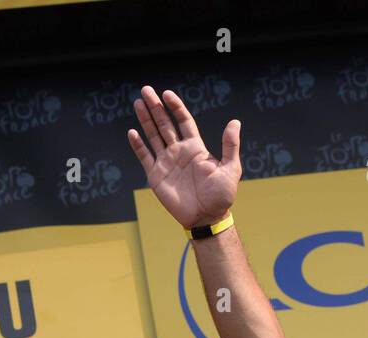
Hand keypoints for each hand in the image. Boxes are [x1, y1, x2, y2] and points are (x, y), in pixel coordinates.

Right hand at [128, 86, 241, 229]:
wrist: (207, 218)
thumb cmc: (221, 196)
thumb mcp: (230, 169)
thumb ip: (230, 146)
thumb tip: (235, 121)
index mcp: (195, 148)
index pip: (183, 121)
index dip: (175, 107)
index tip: (167, 94)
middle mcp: (179, 152)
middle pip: (165, 124)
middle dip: (156, 107)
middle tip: (146, 90)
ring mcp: (166, 162)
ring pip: (153, 136)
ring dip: (145, 120)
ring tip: (138, 102)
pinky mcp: (156, 176)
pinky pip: (145, 157)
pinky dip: (138, 145)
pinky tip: (132, 132)